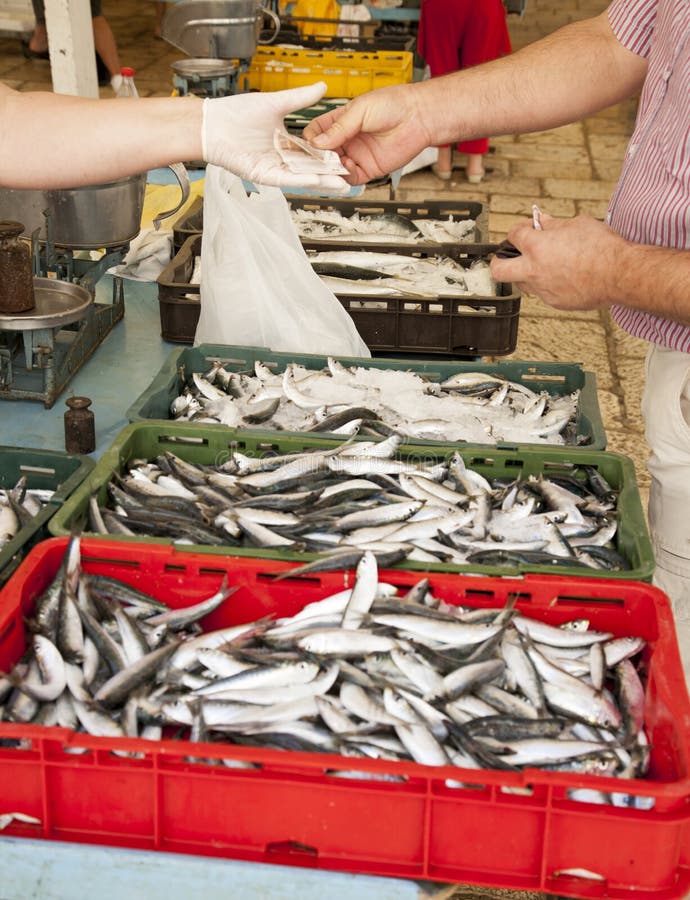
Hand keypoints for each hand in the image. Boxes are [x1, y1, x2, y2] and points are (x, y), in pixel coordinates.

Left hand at [201, 82, 349, 192]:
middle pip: (311, 169)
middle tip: (353, 179)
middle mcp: (281, 158)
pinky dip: (302, 181)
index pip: (313, 152)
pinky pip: (286, 179)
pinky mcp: (262, 175)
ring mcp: (272, 168)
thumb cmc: (237, 113)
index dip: (330, 156)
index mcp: (286, 142)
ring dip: (322, 182)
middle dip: (331, 175)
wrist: (213, 124)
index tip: (349, 157)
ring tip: (342, 185)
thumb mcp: (277, 103)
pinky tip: (319, 182)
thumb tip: (323, 86)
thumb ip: (301, 98)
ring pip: (301, 178)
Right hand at [303, 83, 432, 183]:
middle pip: (322, 154)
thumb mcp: (361, 110)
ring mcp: (356, 155)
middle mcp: (346, 140)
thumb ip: (340, 128)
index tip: (306, 145)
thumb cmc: (393, 105)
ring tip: (329, 166)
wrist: (418, 116)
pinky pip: (350, 178)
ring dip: (329, 170)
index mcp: (340, 121)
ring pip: (334, 169)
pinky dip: (344, 177)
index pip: (316, 133)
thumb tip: (318, 142)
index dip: (309, 140)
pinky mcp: (368, 169)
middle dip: (316, 159)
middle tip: (313, 161)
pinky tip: (346, 167)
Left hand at [490, 213, 624, 310]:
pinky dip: (546, 284)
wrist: (620, 275)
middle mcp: (534, 270)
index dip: (518, 229)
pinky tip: (562, 276)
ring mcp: (543, 289)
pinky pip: (542, 293)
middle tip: (508, 255)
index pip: (513, 235)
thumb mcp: (577, 224)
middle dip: (499, 261)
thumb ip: (554, 224)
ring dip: (525, 273)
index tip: (523, 229)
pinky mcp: (555, 302)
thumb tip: (542, 221)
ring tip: (542, 264)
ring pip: (521, 283)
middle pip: (499, 270)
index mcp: (537, 247)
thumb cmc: (603, 248)